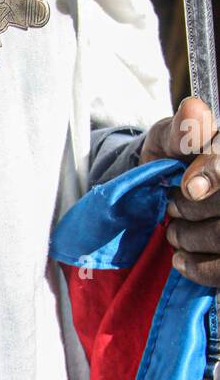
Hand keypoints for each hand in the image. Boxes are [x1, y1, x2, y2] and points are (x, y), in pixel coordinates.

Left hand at [142, 97, 219, 285]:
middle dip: (193, 209)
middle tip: (171, 207)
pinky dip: (200, 268)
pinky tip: (181, 259)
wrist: (163, 187)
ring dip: (191, 238)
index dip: (215, 172)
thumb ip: (181, 128)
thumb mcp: (170, 137)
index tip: (189, 186)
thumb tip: (194, 111)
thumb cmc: (173, 158)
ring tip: (173, 231)